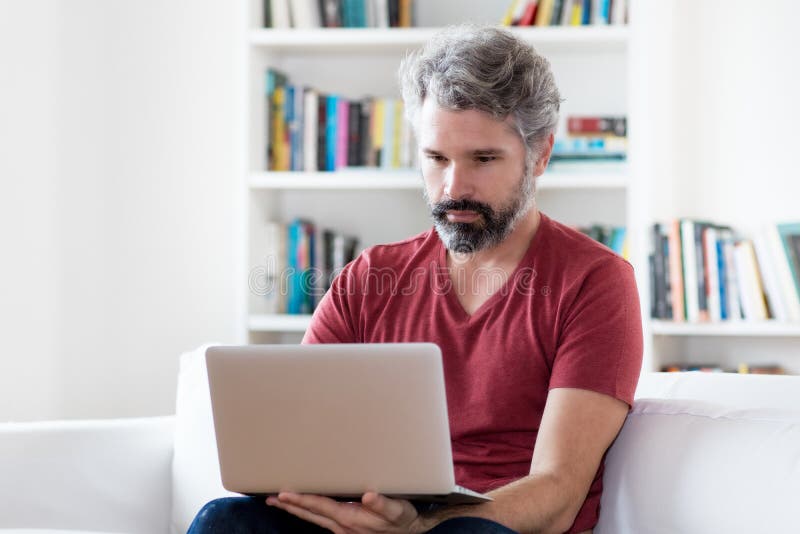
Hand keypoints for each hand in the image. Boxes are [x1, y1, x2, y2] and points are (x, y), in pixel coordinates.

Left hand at [266, 491, 431, 532]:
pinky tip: (307, 508)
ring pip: (314, 518)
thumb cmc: (403, 520)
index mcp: (350, 519)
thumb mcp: (397, 511)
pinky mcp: (347, 528)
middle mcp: (342, 526)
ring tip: (280, 501)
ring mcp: (343, 529)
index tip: (283, 494)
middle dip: (290, 505)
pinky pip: (322, 520)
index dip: (301, 500)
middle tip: (269, 497)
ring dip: (297, 509)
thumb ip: (384, 505)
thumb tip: (369, 496)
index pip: (319, 507)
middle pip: (310, 514)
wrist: (412, 533)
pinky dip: (310, 512)